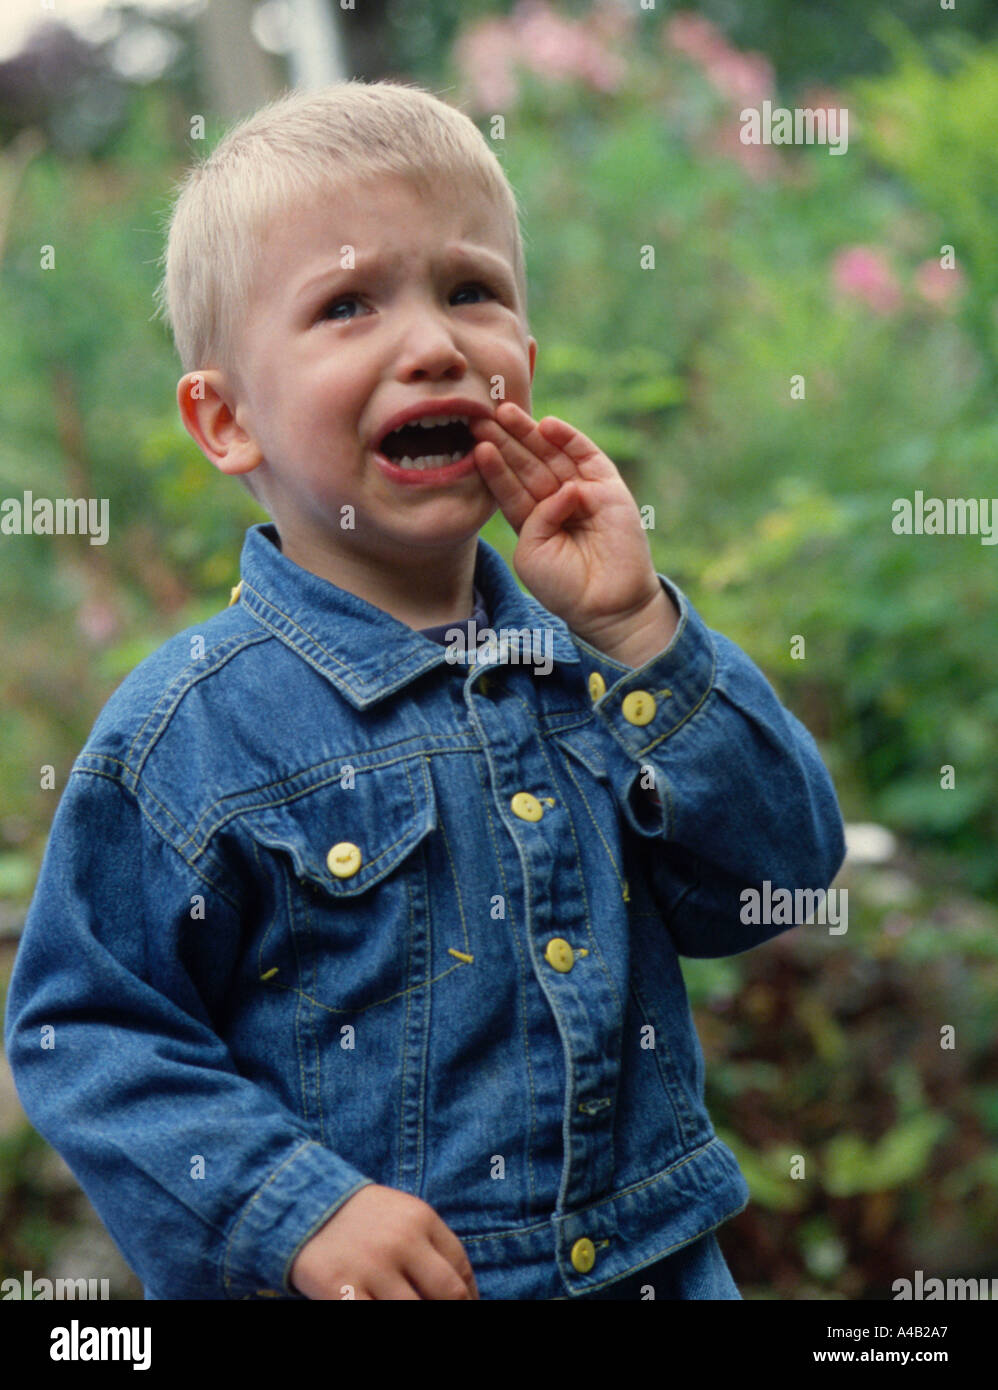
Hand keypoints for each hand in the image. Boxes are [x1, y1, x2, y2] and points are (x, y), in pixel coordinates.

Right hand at [289, 1184, 479, 1300]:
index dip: (469, 1296)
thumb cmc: (360, 1217)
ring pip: (414, 1311)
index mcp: (420, 1218)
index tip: (466, 1306)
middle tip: (445, 1314)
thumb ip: (431, 1245)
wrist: (301, 1205)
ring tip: (405, 1306)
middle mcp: (401, 1241)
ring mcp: (371, 1267)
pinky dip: (385, 1320)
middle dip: (452, 1310)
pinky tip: (381, 1311)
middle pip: (447, 1294)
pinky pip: (375, 1318)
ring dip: (418, 1316)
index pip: (461, 1268)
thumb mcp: (401, 1215)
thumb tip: (462, 1292)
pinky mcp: (341, 1290)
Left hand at [470, 403, 676, 661]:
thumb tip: (562, 489)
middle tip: (478, 416)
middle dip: (503, 440)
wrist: (606, 604)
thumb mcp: (531, 553)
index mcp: (531, 519)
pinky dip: (568, 438)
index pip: (508, 485)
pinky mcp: (607, 488)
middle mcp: (554, 501)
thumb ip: (532, 518)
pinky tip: (546, 424)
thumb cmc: (565, 586)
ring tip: (504, 411)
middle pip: (525, 463)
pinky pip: (586, 455)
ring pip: (550, 454)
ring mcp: (581, 491)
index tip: (472, 442)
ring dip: (527, 432)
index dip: (492, 464)